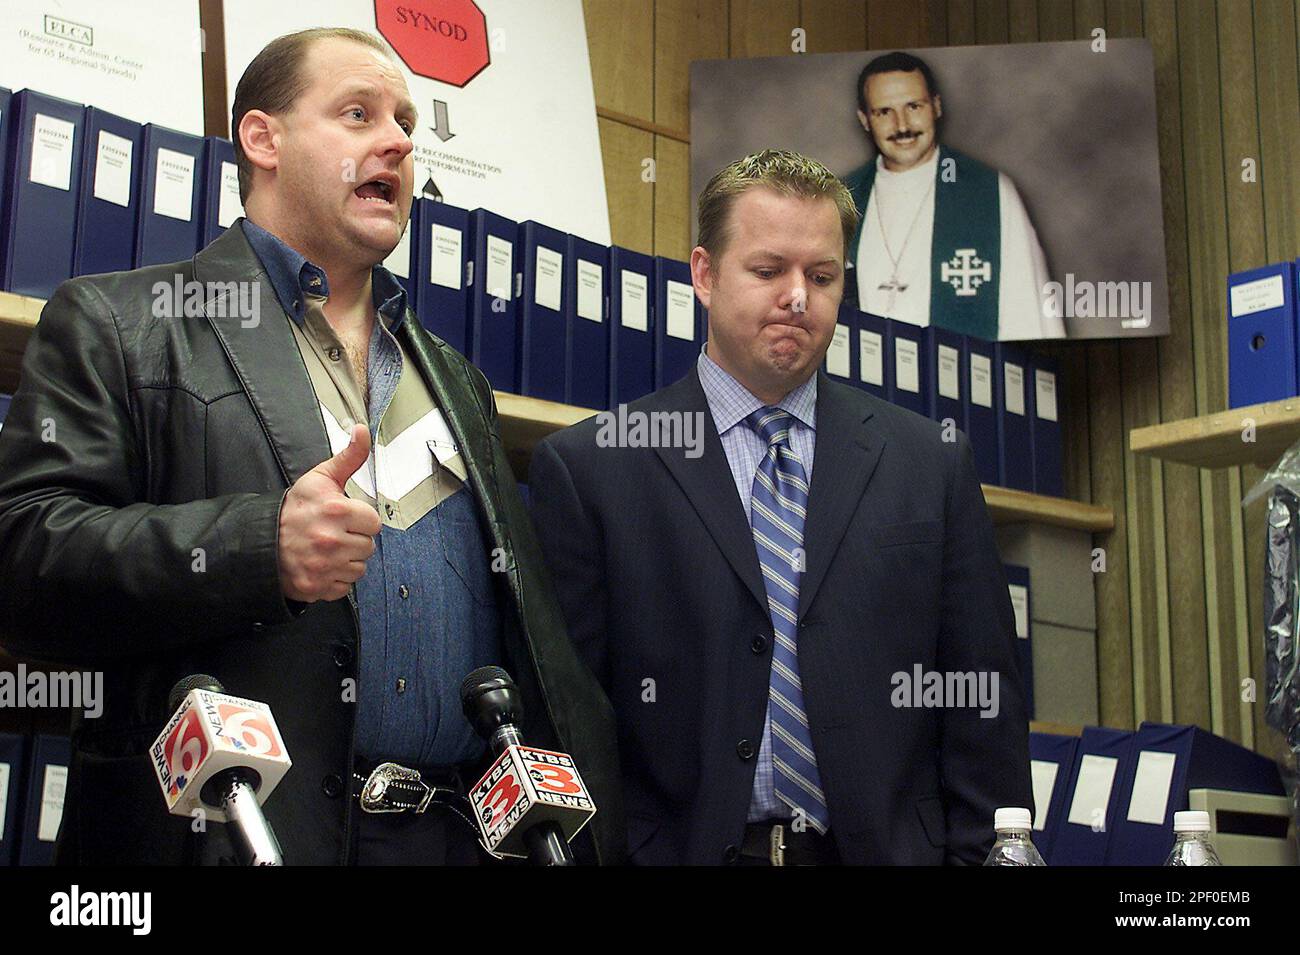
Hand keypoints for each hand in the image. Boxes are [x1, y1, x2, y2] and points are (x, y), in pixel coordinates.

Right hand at [277, 423, 381, 602]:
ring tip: (327, 549)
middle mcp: (331, 540)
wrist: (259, 541)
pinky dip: (335, 578)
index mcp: (336, 511)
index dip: (360, 519)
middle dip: (354, 539)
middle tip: (332, 533)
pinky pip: (344, 586)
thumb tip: (361, 431)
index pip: (374, 522)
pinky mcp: (316, 586)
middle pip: (368, 546)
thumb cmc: (293, 509)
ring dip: (346, 560)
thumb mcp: (320, 478)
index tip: (344, 518)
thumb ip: (349, 457)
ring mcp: (323, 566)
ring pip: (359, 567)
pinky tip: (321, 565)